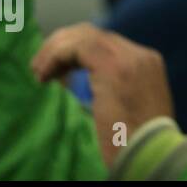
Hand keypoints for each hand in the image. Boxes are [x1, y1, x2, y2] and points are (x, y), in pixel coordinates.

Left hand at [32, 24, 174, 168]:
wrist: (148, 152)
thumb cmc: (133, 139)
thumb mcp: (125, 106)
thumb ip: (110, 86)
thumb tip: (75, 76)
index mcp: (146, 62)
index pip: (105, 43)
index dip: (74, 51)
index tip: (55, 71)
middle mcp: (140, 54)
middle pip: (94, 34)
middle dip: (62, 45)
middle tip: (40, 67)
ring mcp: (129, 58)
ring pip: (84, 36)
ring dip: (54, 51)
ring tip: (38, 72)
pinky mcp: (113, 66)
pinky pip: (77, 47)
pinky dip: (55, 57)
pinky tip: (43, 75)